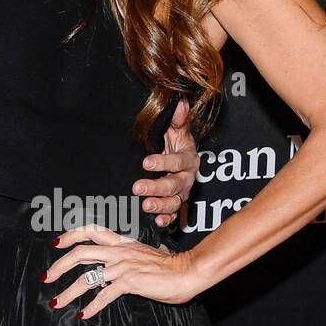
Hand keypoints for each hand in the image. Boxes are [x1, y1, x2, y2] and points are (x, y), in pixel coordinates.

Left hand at [41, 223, 202, 317]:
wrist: (187, 271)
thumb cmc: (168, 266)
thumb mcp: (141, 255)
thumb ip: (124, 257)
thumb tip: (108, 268)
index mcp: (121, 242)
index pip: (91, 231)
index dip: (71, 235)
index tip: (56, 243)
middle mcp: (118, 251)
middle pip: (80, 252)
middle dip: (59, 265)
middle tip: (47, 277)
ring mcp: (122, 266)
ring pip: (87, 277)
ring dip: (69, 291)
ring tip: (57, 302)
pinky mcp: (129, 282)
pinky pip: (104, 295)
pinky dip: (91, 306)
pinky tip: (83, 314)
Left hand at [135, 98, 197, 227]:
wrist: (176, 159)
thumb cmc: (173, 143)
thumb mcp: (175, 130)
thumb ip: (177, 120)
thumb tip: (179, 103)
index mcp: (188, 158)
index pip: (178, 161)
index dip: (163, 162)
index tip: (146, 162)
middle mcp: (187, 178)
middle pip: (174, 184)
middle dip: (156, 187)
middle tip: (137, 188)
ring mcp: (181, 193)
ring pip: (174, 201)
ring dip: (160, 205)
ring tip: (145, 206)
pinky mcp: (175, 204)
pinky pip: (173, 214)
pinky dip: (166, 219)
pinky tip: (157, 222)